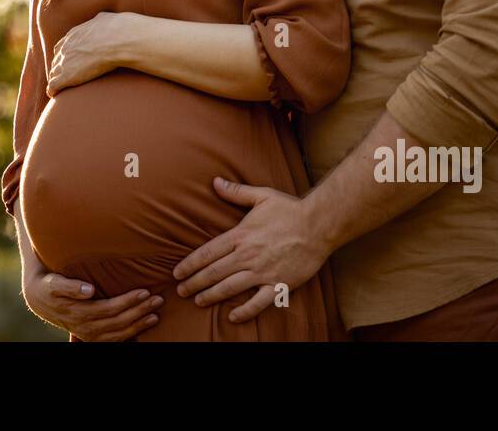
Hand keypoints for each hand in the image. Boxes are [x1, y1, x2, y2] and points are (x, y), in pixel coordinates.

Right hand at [22, 267, 163, 340]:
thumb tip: (88, 290)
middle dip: (140, 311)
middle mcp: (86, 327)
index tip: (144, 291)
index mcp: (80, 313)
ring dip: (139, 324)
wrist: (39, 299)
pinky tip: (145, 324)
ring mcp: (90, 333)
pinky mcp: (93, 335)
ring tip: (156, 314)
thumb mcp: (54, 283)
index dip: (128, 301)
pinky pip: (116, 338)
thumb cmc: (49, 286)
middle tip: (158, 299)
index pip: (110, 309)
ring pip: (120, 333)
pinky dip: (132, 333)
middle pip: (118, 321)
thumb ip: (70, 286)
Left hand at [46, 11, 128, 95]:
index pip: (62, 46)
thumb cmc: (117, 30)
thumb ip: (101, 21)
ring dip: (57, 79)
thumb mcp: (106, 19)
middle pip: (56, 60)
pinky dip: (53, 90)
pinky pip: (53, 85)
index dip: (65, 55)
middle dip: (60, 68)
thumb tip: (106, 19)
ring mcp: (64, 62)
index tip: (71, 61)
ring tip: (60, 87)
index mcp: (74, 35)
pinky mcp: (66, 76)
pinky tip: (55, 94)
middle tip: (66, 76)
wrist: (116, 40)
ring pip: (53, 73)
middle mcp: (65, 47)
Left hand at [172, 177, 329, 323]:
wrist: (319, 224)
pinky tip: (232, 316)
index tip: (177, 272)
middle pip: (213, 272)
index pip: (207, 252)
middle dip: (194, 283)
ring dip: (211, 296)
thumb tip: (215, 182)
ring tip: (198, 301)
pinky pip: (258, 302)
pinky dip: (244, 311)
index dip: (190, 264)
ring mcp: (263, 271)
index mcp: (241, 235)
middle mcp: (248, 255)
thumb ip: (236, 192)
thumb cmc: (290, 209)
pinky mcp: (278, 284)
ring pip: (230, 288)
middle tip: (180, 291)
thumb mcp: (261, 195)